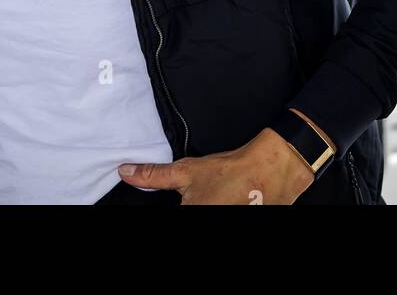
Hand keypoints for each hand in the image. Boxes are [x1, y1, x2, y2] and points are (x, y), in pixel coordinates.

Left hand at [117, 126, 317, 204]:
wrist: (271, 171)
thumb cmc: (230, 172)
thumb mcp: (186, 171)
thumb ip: (153, 176)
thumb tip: (125, 172)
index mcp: (189, 215)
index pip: (174, 214)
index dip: (180, 203)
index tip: (188, 197)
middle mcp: (205, 221)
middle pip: (190, 212)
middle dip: (192, 204)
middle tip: (208, 193)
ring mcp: (223, 224)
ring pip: (204, 215)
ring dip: (207, 205)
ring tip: (219, 196)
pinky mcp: (240, 224)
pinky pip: (218, 214)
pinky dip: (221, 205)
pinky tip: (227, 200)